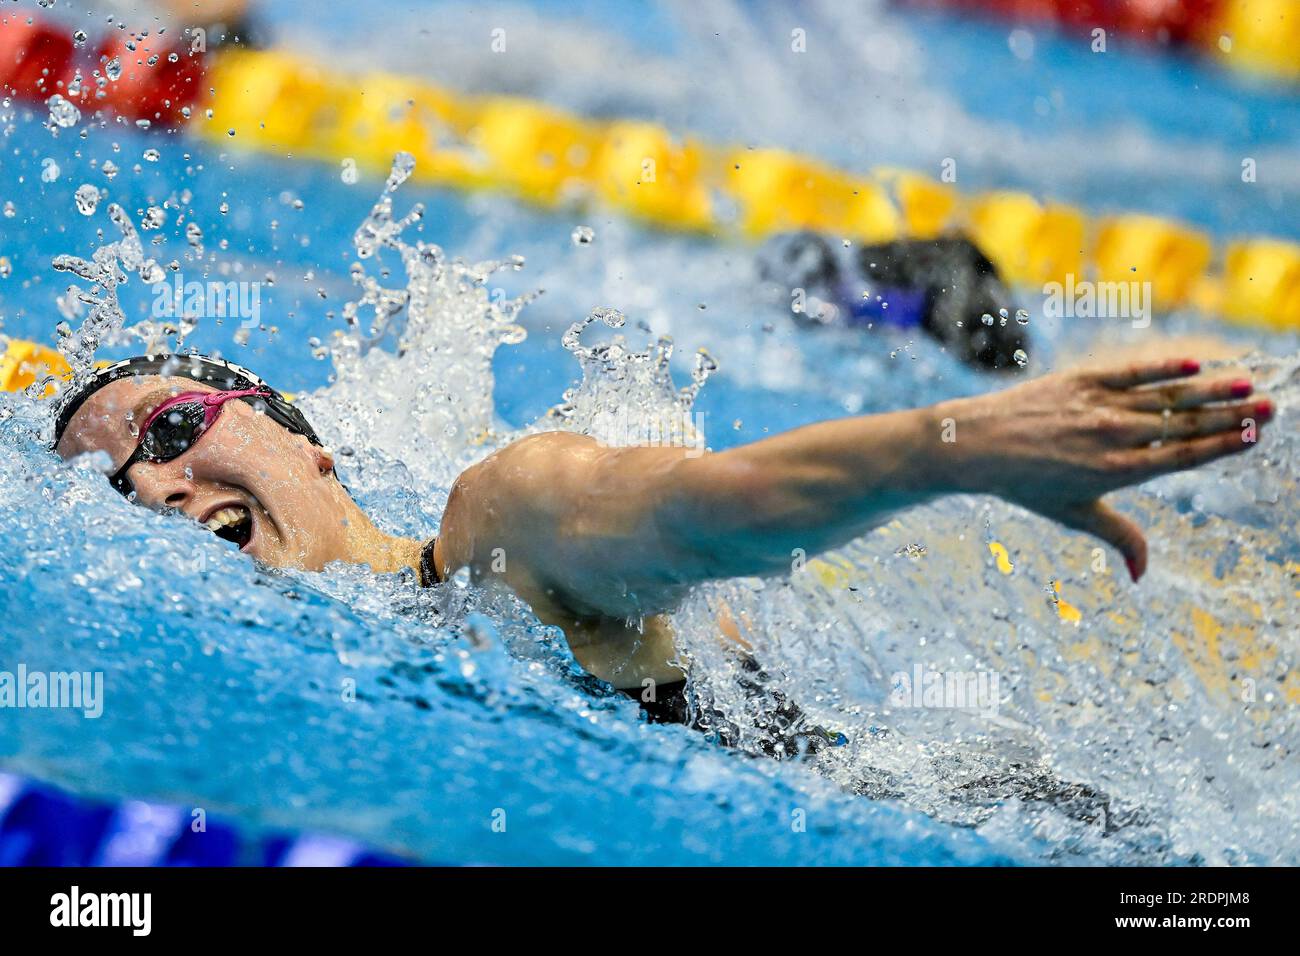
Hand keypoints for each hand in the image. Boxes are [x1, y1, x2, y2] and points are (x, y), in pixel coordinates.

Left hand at [935, 358, 1273, 580]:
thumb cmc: (1025, 484)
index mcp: (1115, 473)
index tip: (1256, 436)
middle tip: (1270, 407)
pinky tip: (1193, 363)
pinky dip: (1161, 368)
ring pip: (1162, 397)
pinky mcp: (1078, 381)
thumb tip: (1142, 576)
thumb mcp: (1072, 514)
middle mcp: (1110, 438)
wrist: (975, 446)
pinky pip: (1127, 373)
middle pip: (1182, 425)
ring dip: (1208, 389)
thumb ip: (1117, 537)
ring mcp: (1095, 407)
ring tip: (1246, 382)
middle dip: (1230, 415)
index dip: (1223, 446)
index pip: (1181, 457)